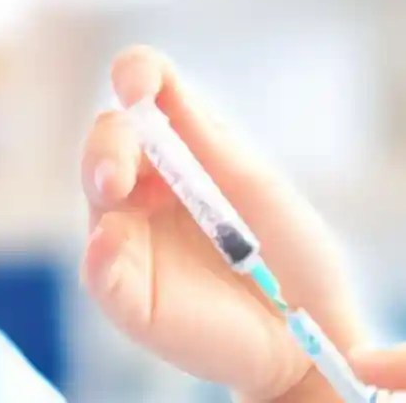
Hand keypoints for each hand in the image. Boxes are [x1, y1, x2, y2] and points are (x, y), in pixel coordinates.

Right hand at [79, 46, 368, 400]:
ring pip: (95, 193)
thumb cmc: (291, 254)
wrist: (309, 331)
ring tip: (116, 186)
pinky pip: (101, 272)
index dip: (135, 74)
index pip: (145, 93)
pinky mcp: (127, 295)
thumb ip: (208, 143)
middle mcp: (144, 185)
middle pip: (108, 140)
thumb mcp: (258, 186)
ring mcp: (129, 238)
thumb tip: (161, 91)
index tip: (136, 81)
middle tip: (124, 164)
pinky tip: (110, 242)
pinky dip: (101, 256)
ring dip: (101, 178)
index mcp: (179, 148)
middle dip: (111, 142)